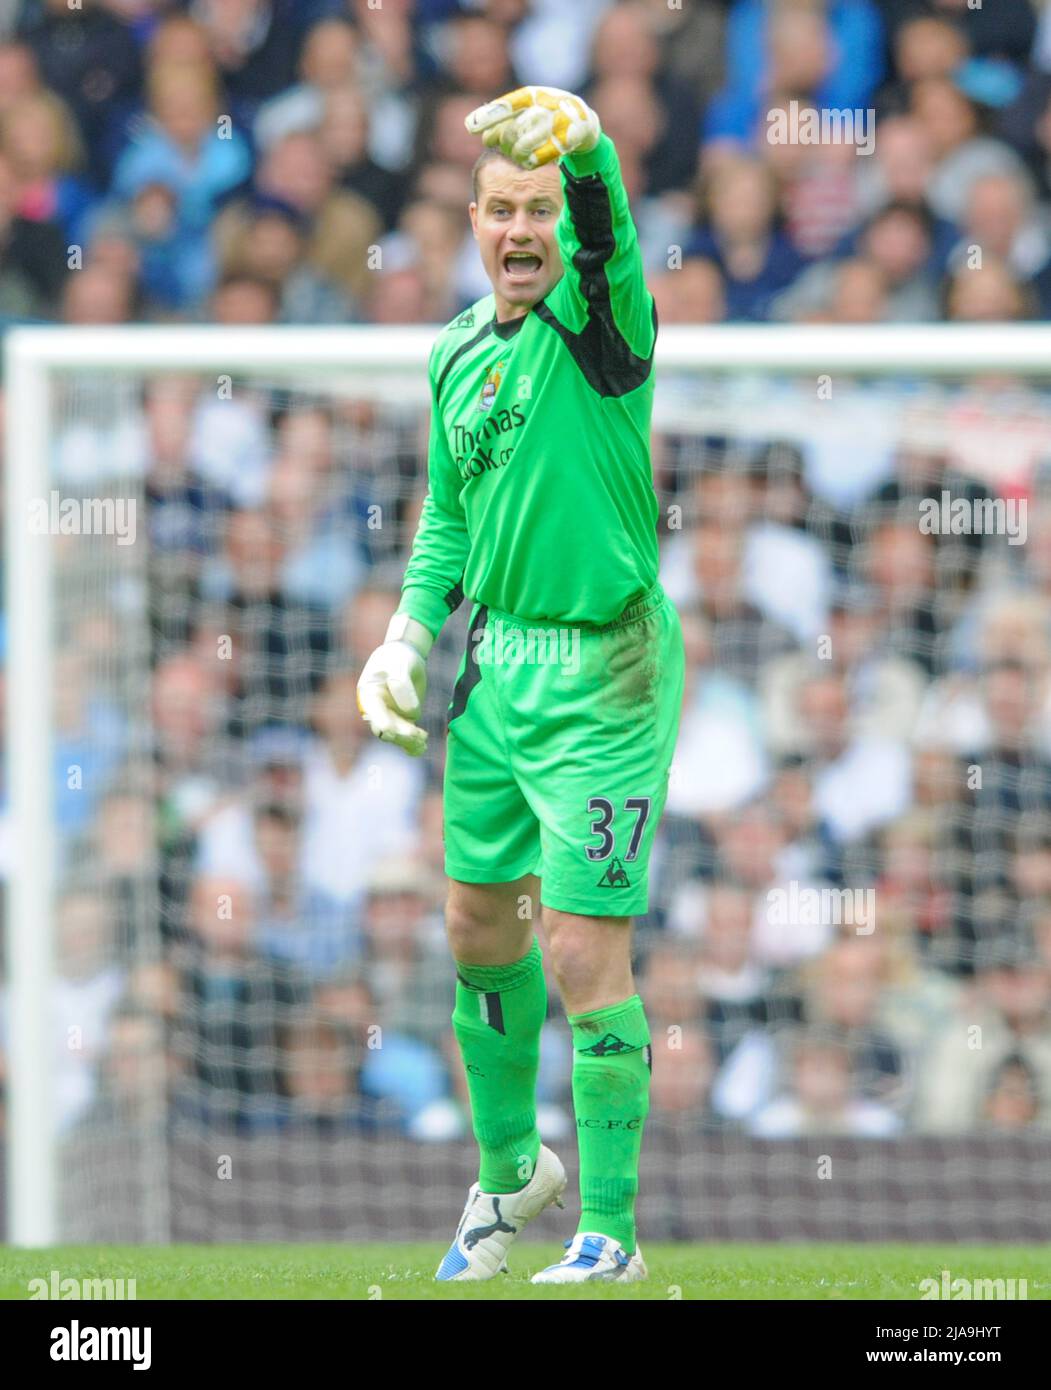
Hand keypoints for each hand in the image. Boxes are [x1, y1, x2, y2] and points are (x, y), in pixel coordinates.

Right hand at [356, 615, 432, 756]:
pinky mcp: (405, 718)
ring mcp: (392, 715)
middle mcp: (378, 710)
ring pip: (397, 735)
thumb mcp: (399, 665)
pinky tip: (422, 748)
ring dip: (408, 741)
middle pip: (386, 729)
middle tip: (416, 734)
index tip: (391, 729)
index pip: (374, 713)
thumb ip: (402, 684)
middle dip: (399, 734)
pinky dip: (413, 743)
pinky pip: (407, 734)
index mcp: (369, 696)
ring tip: (422, 742)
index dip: (382, 722)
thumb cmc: (398, 657)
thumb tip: (410, 711)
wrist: (406, 654)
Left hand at [465, 86, 600, 169]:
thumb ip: (503, 116)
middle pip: (512, 131)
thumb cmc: (547, 114)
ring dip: (516, 154)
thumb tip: (475, 130)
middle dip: (505, 142)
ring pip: (523, 146)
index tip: (470, 128)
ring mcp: (556, 124)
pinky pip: (538, 159)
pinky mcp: (567, 141)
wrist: (583, 121)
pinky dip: (530, 161)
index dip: (488, 118)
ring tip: (517, 154)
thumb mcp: (527, 107)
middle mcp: (544, 106)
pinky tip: (529, 160)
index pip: (505, 107)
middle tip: (506, 146)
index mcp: (532, 94)